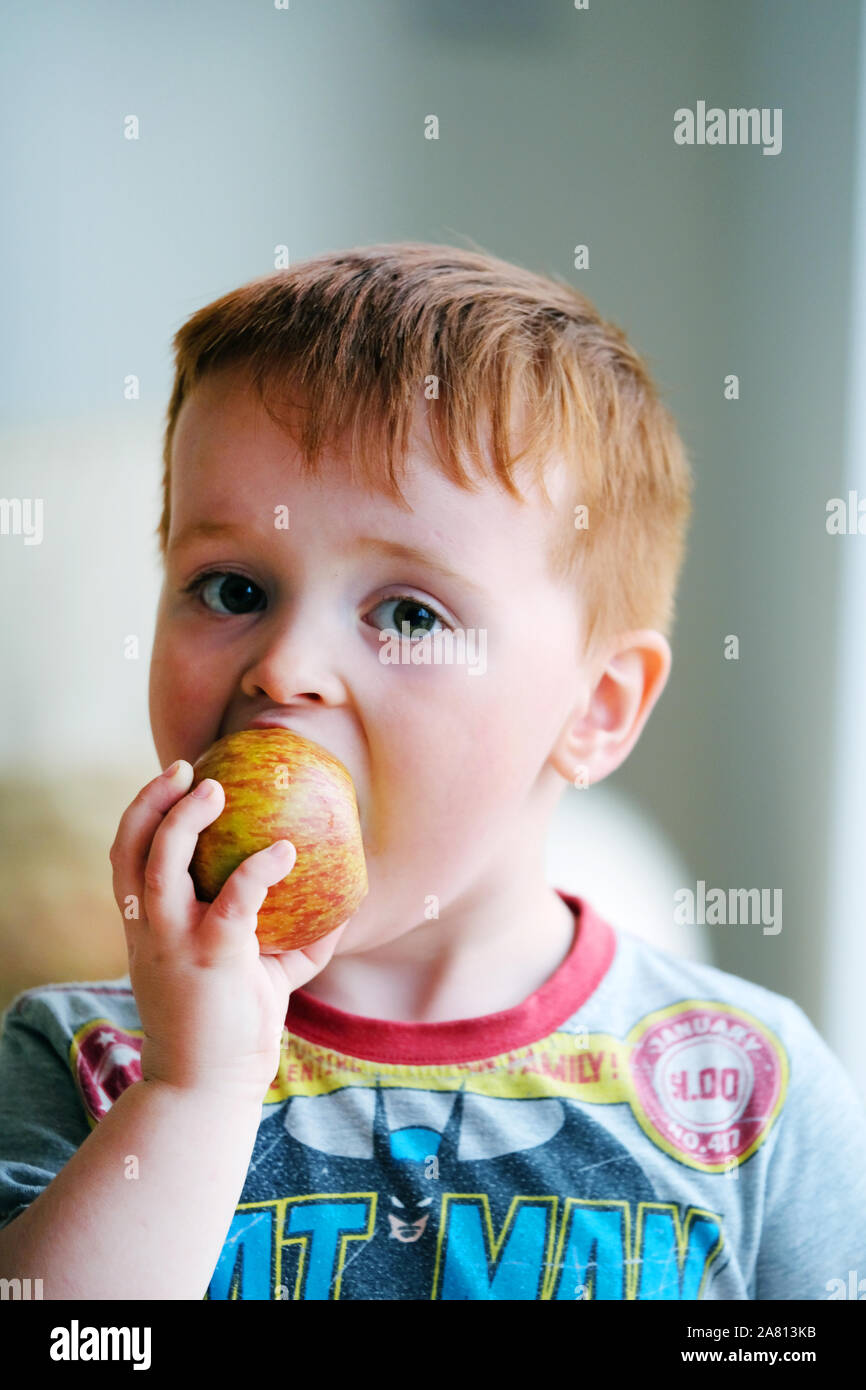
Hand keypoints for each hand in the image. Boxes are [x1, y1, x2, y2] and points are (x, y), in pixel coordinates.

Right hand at [109, 759, 349, 1103]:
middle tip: (185, 768)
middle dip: (150, 802)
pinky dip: (257, 870)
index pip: (125, 860)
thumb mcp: (258, 976)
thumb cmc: (231, 1030)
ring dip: (183, 821)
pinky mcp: (212, 959)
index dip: (141, 815)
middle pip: (128, 850)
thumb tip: (341, 910)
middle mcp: (150, 930)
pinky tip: (286, 852)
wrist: (207, 1090)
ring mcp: (175, 943)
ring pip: (160, 866)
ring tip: (217, 790)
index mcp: (148, 929)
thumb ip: (289, 942)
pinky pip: (233, 901)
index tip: (171, 781)